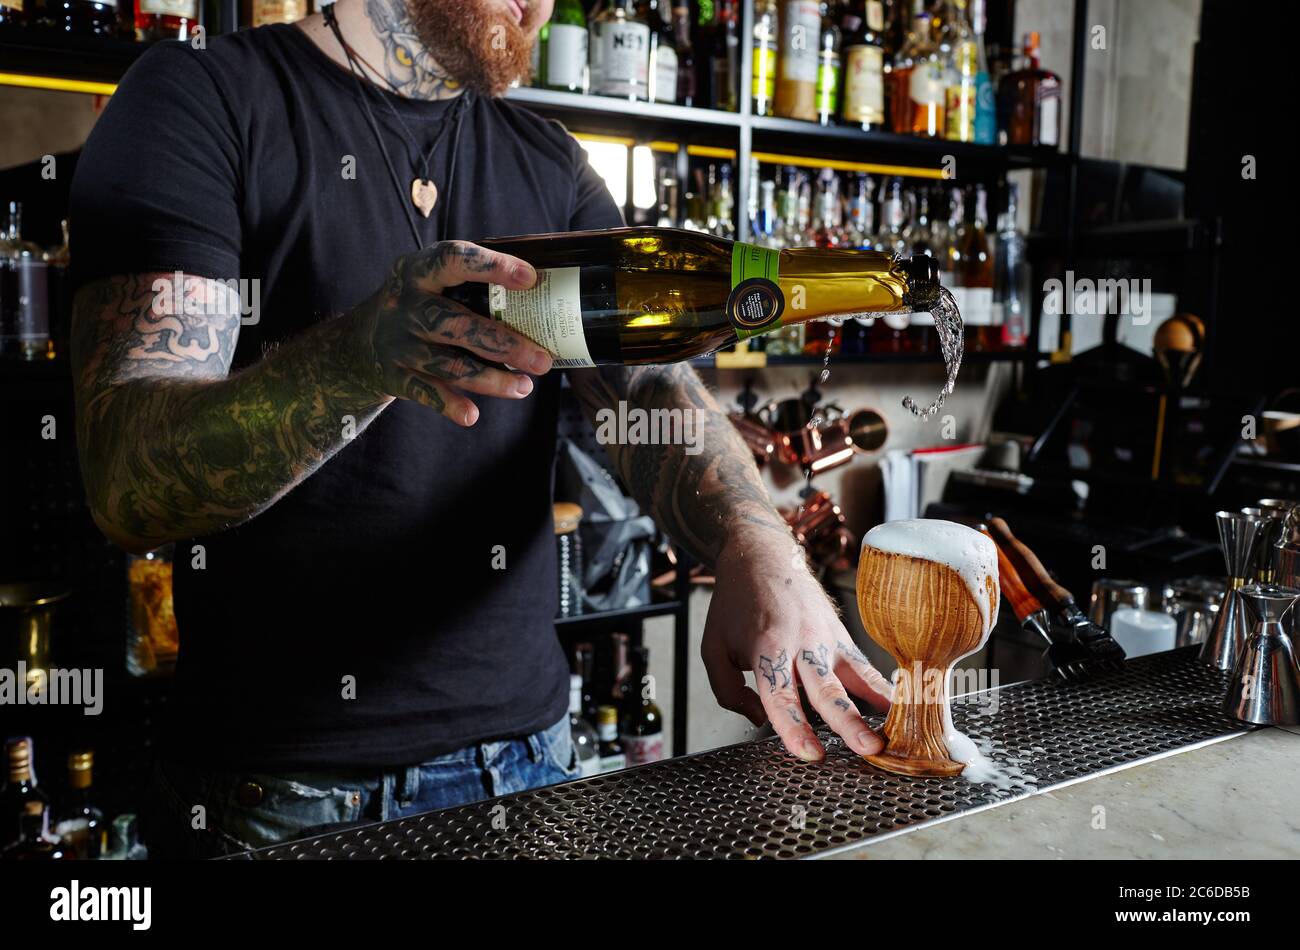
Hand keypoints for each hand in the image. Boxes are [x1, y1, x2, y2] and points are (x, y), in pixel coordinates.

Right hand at [350, 240, 552, 425]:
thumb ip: (467, 282)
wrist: (354, 344)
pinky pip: (426, 393)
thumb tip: (540, 289)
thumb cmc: (414, 306)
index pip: (454, 259)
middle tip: (543, 360)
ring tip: (525, 386)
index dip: (492, 266)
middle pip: (458, 324)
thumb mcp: (426, 281)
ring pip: (450, 365)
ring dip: (492, 380)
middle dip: (505, 344)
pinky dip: (449, 405)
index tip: (530, 278)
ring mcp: (398, 343)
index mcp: (418, 272)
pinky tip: (472, 415)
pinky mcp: (394, 376)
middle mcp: (405, 305)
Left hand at [701, 531, 892, 761]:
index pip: (781, 695)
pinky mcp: (842, 635)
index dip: (794, 726)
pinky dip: (882, 689)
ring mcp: (827, 638)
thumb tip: (761, 719)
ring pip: (855, 677)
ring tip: (893, 733)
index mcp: (766, 646)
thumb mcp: (713, 647)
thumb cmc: (736, 603)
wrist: (761, 555)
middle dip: (847, 721)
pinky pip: (865, 667)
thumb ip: (728, 691)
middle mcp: (801, 642)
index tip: (809, 753)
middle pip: (826, 688)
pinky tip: (901, 710)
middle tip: (865, 748)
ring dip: (875, 707)